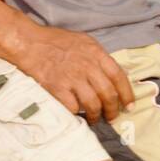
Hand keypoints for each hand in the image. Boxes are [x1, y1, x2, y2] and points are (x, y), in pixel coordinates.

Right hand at [12, 25, 133, 123]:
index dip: (127, 93)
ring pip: (93, 105)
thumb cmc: (55, 41)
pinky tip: (77, 113)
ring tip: (95, 119)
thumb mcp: (83, 41)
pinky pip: (74, 108)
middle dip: (113, 110)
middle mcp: (87, 66)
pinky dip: (77, 113)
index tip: (129, 105)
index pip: (119, 76)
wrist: (30, 43)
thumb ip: (98, 57)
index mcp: (96, 53)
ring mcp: (73, 78)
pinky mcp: (58, 89)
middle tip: (112, 117)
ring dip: (96, 116)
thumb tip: (111, 74)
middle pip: (108, 94)